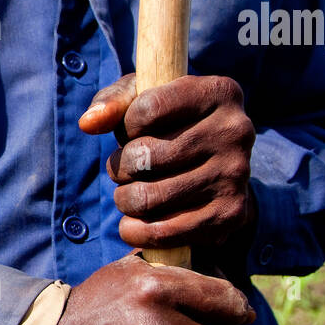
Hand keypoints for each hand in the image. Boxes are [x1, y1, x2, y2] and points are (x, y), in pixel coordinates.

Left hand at [78, 73, 256, 249]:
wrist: (217, 170)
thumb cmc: (171, 126)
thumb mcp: (144, 99)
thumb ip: (113, 102)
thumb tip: (88, 123)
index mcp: (219, 92)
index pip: (147, 108)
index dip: (126, 126)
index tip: (133, 132)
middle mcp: (236, 131)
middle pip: (144, 155)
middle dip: (121, 166)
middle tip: (127, 169)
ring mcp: (236, 175)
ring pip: (147, 196)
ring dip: (124, 199)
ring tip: (130, 193)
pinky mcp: (230, 215)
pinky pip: (162, 231)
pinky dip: (135, 230)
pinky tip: (134, 223)